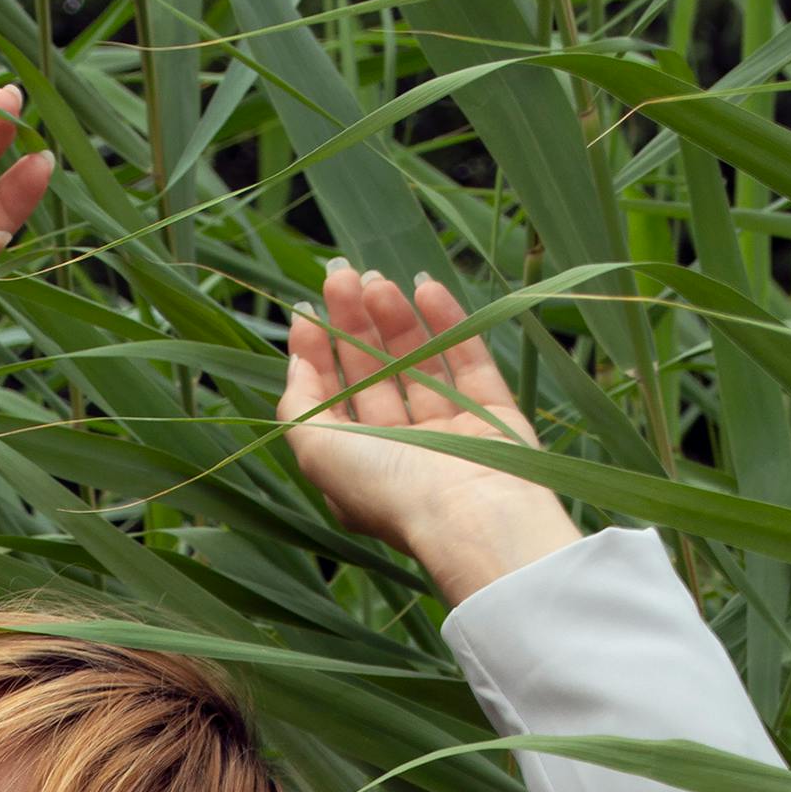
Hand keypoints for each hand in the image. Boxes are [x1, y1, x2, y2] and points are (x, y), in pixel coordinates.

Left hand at [278, 265, 579, 606]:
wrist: (470, 516)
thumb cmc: (388, 489)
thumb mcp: (317, 451)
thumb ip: (299, 405)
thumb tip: (297, 362)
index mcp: (358, 467)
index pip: (332, 400)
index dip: (316, 353)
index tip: (307, 309)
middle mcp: (402, 452)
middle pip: (373, 374)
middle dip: (354, 324)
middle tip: (344, 275)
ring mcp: (450, 433)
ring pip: (418, 363)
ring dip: (395, 318)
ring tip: (378, 280)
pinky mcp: (493, 416)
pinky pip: (468, 360)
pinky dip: (448, 323)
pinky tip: (425, 287)